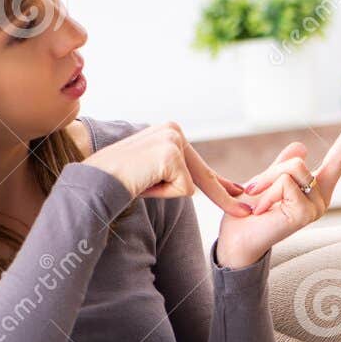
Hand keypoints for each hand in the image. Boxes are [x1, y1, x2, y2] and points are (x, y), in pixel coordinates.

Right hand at [83, 122, 252, 214]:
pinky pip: (183, 190)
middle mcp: (175, 130)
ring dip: (168, 192)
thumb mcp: (154, 173)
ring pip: (191, 184)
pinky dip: (163, 193)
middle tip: (244, 211)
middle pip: (204, 173)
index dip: (220, 182)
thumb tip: (198, 184)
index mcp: (171, 132)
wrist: (96, 180)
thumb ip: (175, 172)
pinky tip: (144, 182)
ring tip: (144, 182)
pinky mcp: (172, 155)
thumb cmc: (121, 180)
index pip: (200, 163)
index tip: (238, 192)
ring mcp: (173, 140)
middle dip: (223, 196)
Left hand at [215, 107, 340, 268]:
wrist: (237, 239)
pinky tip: (259, 210)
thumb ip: (283, 165)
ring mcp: (317, 207)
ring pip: (294, 166)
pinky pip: (285, 182)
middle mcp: (323, 197)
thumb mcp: (268, 180)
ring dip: (266, 177)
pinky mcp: (306, 214)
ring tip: (255, 195)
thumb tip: (303, 147)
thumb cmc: (250, 212)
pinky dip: (265, 191)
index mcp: (317, 188)